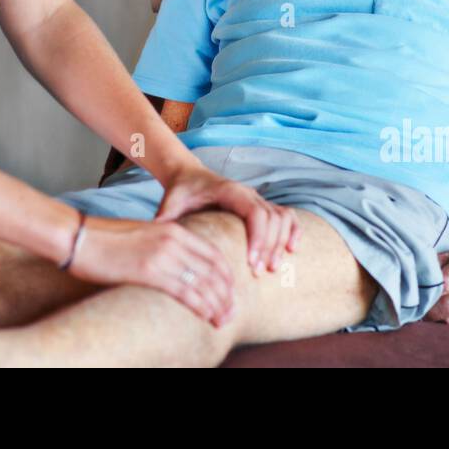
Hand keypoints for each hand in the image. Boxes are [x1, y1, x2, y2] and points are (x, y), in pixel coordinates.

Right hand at [64, 215, 239, 326]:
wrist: (79, 236)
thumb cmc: (105, 240)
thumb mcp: (143, 236)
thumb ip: (164, 248)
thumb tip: (176, 270)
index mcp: (174, 230)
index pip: (212, 254)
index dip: (226, 277)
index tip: (230, 295)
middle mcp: (173, 240)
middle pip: (213, 270)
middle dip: (226, 294)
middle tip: (232, 313)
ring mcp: (162, 255)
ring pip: (203, 283)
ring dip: (217, 304)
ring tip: (223, 321)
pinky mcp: (149, 271)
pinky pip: (184, 292)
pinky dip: (200, 306)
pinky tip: (207, 317)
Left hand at [153, 166, 299, 277]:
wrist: (187, 176)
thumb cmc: (179, 191)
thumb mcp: (170, 203)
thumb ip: (165, 218)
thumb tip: (156, 236)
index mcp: (230, 190)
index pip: (254, 212)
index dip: (258, 237)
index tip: (252, 263)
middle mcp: (248, 193)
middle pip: (272, 218)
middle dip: (270, 246)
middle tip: (260, 273)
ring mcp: (257, 199)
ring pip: (282, 217)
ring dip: (282, 241)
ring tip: (274, 267)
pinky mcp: (260, 206)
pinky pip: (285, 215)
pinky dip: (293, 230)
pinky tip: (293, 248)